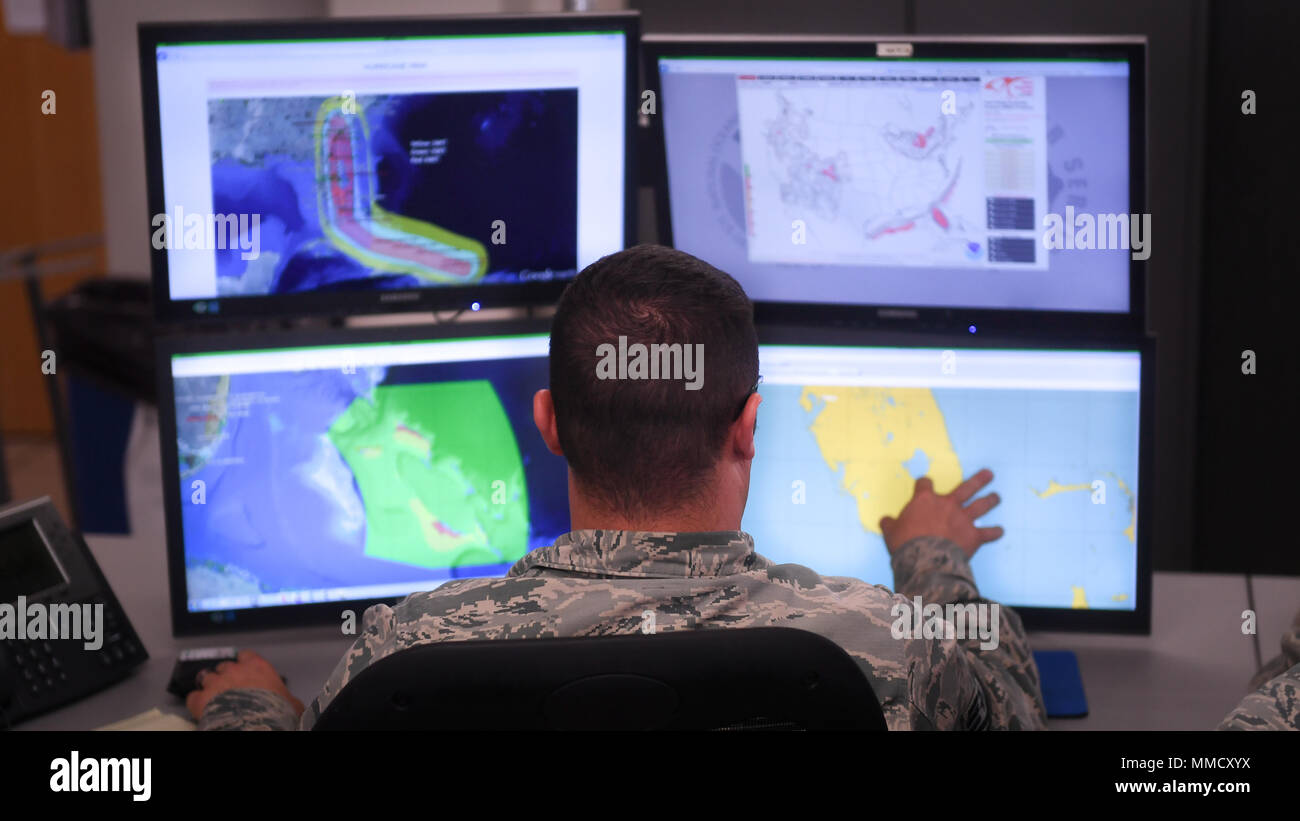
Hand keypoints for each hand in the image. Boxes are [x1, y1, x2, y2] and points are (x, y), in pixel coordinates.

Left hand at [185, 649, 304, 719]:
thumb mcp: (292, 703)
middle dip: (224, 675)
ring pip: (205, 677)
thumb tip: (292, 703)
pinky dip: (195, 701)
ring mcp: (215, 683)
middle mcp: (234, 670)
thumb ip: (287, 697)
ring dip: (208, 686)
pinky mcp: (200, 699)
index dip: (243, 664)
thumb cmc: (277, 712)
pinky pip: (192, 696)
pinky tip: (199, 708)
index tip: (244, 671)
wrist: (257, 724)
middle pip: (223, 666)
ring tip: (211, 697)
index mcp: (257, 667)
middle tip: (228, 688)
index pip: (246, 655)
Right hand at [880, 469, 1003, 558]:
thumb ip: (890, 524)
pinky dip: (995, 532)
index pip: (925, 484)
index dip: (924, 483)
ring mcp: (963, 519)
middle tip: (988, 474)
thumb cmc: (905, 544)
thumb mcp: (890, 532)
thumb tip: (885, 521)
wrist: (926, 560)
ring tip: (997, 496)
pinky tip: (1000, 531)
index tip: (924, 483)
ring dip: (991, 500)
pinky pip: (988, 533)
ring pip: (981, 505)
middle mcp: (947, 504)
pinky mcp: (974, 535)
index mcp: (925, 500)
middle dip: (979, 480)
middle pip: (966, 487)